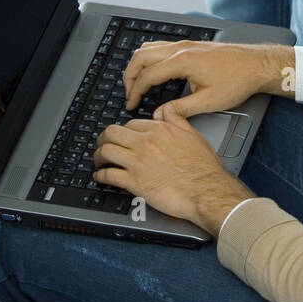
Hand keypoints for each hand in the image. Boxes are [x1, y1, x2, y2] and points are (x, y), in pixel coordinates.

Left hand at [92, 108, 250, 231]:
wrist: (205, 190)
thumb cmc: (202, 167)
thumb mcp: (193, 134)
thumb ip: (177, 120)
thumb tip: (166, 111)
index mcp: (158, 131)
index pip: (130, 124)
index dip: (123, 130)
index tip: (121, 137)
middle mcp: (145, 143)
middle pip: (111, 133)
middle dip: (103, 138)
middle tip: (101, 144)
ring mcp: (138, 162)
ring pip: (106, 151)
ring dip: (97, 155)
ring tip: (98, 160)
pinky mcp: (134, 182)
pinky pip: (109, 175)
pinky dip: (100, 176)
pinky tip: (100, 177)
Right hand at [122, 40, 290, 119]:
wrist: (256, 65)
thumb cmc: (238, 81)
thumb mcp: (209, 102)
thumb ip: (181, 110)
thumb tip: (160, 116)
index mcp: (183, 61)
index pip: (148, 75)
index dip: (135, 92)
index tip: (131, 105)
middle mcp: (181, 48)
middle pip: (141, 57)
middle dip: (129, 76)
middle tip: (128, 95)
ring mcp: (185, 44)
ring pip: (148, 48)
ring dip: (137, 65)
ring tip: (135, 83)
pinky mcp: (190, 44)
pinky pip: (159, 46)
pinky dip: (148, 57)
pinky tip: (151, 70)